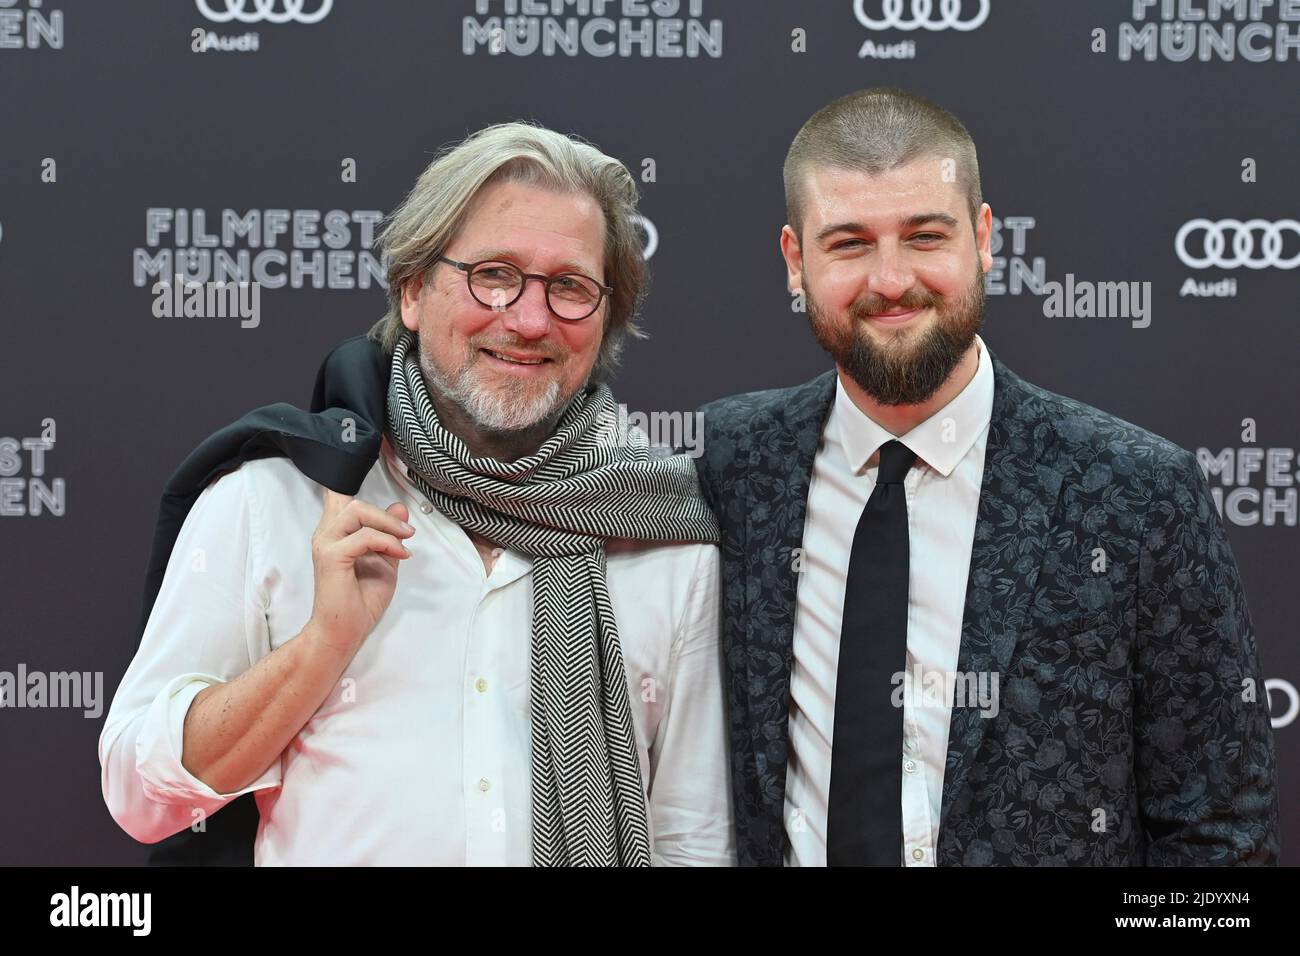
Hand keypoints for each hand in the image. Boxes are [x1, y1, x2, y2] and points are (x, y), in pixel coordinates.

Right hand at [307, 490, 414, 653]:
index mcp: (335, 534)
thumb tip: (400, 508)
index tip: (368, 464)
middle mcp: (326, 535)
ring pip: (357, 512)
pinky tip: (400, 554)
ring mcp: (326, 544)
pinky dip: (388, 542)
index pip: (335, 496)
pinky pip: (365, 537)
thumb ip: (390, 536)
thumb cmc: (360, 601)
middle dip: (386, 515)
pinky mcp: (331, 557)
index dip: (346, 482)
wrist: (344, 632)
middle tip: (408, 533)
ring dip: (388, 525)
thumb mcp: (384, 562)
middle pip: (354, 502)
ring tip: (405, 542)